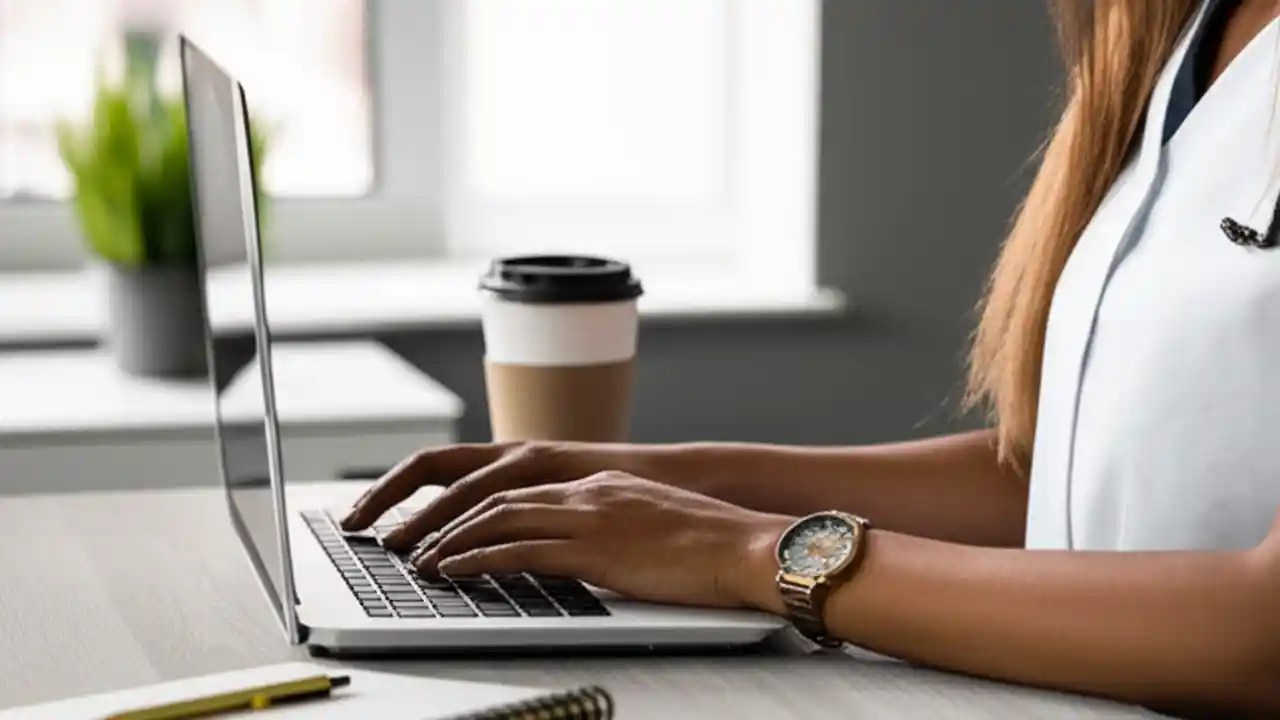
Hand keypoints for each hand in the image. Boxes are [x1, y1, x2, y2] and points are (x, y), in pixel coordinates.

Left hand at [408, 470, 791, 610]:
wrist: (747, 546)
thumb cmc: (712, 544)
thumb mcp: (651, 524)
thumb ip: (614, 528)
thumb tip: (590, 552)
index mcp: (599, 484)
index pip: (519, 490)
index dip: (474, 507)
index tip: (444, 525)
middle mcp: (586, 491)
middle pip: (494, 497)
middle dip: (445, 520)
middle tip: (411, 542)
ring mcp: (588, 516)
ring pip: (496, 519)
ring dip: (450, 541)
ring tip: (422, 563)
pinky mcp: (593, 548)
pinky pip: (518, 550)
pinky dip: (477, 560)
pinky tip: (454, 571)